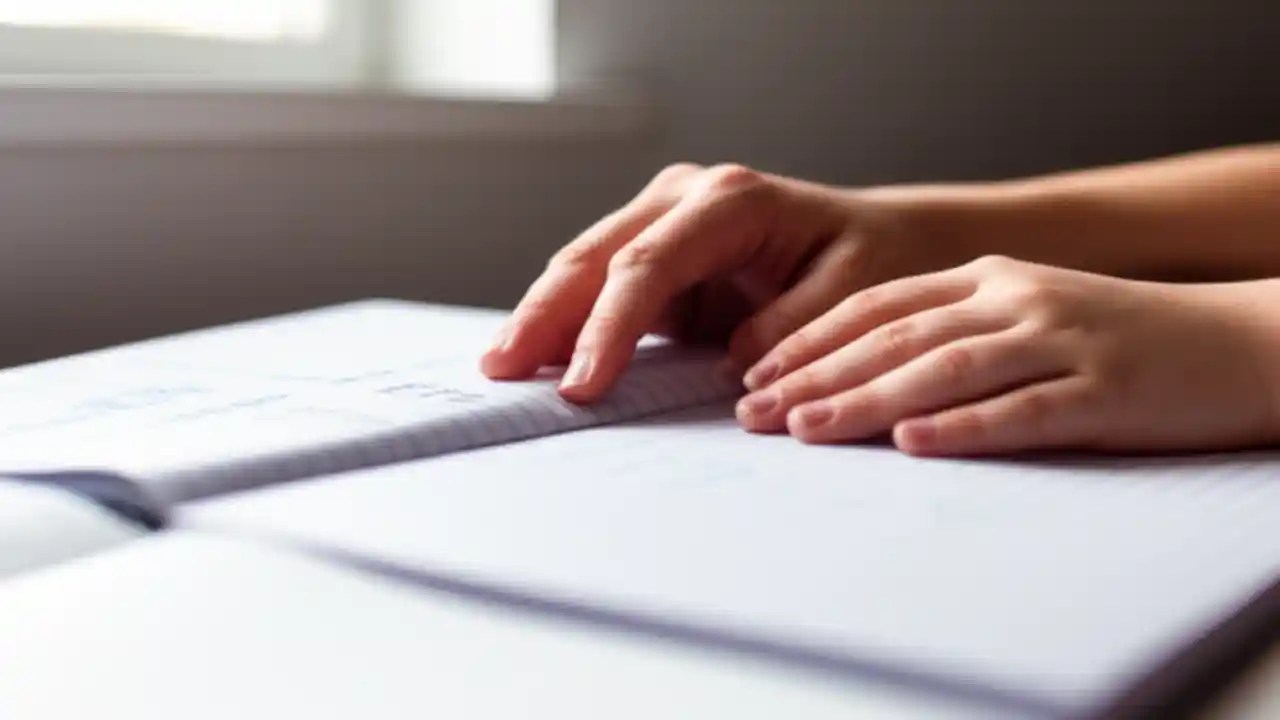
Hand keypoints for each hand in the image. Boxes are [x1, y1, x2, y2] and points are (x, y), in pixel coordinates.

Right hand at [480, 163, 969, 401]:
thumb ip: (793, 325)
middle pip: (596, 258)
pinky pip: (599, 291)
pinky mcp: (656, 258)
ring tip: (500, 367)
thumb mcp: (856, 291)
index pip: (649, 264)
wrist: (882, 244)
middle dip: (546, 315)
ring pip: (584, 269)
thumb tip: (732, 366)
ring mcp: (663, 224)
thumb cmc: (874, 262)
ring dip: (542, 319)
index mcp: (731, 201)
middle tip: (502, 371)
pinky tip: (534, 357)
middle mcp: (685, 200)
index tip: (582, 385)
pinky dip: (566, 324)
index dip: (608, 326)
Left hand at [736, 255, 1279, 455]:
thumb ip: (952, 331)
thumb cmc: (1117, 337)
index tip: (754, 376)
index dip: (810, 341)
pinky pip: (1024, 410)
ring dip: (867, 401)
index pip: (877, 308)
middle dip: (816, 375)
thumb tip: (861, 379)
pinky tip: (914, 443)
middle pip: (896, 338)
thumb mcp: (1027, 312)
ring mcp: (1061, 342)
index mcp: (988, 279)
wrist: (1239, 338)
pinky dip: (964, 427)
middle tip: (753, 412)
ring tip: (805, 429)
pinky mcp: (1105, 391)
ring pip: (945, 370)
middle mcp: (1015, 300)